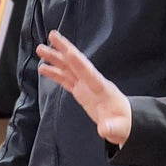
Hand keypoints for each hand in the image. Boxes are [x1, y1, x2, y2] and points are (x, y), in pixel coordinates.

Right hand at [37, 32, 131, 146]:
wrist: (125, 123)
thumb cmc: (124, 125)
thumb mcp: (119, 129)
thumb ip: (111, 128)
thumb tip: (103, 129)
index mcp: (102, 88)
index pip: (88, 72)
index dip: (78, 61)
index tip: (67, 50)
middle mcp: (92, 83)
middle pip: (76, 63)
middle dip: (64, 49)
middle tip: (52, 35)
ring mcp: (86, 86)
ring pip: (68, 69)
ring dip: (55, 59)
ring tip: (40, 49)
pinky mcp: (81, 92)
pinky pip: (66, 80)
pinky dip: (55, 73)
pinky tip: (44, 68)